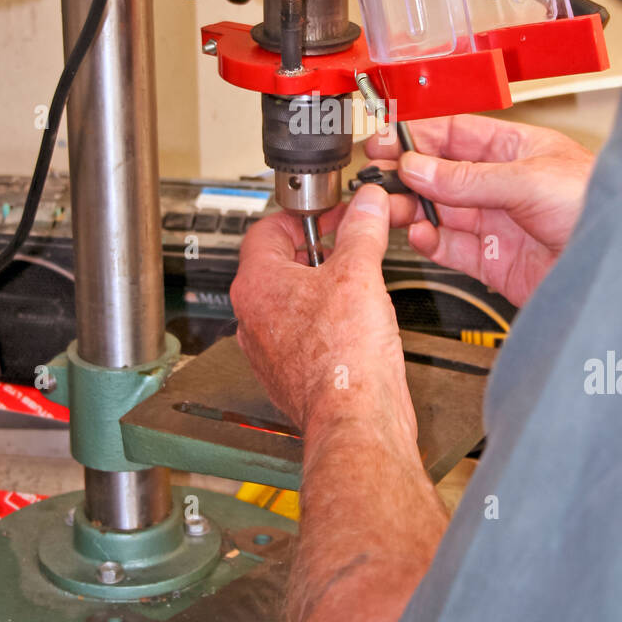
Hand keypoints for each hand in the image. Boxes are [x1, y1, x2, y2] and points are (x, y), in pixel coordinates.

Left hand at [230, 185, 414, 438]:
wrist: (354, 418)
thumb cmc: (344, 357)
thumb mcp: (360, 273)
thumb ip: (363, 230)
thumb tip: (368, 203)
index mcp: (256, 284)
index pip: (267, 229)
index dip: (304, 216)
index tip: (332, 215)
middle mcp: (253, 317)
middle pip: (280, 265)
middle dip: (317, 252)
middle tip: (350, 247)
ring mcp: (268, 349)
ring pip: (292, 302)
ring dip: (322, 288)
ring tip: (357, 285)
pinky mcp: (289, 374)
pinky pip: (303, 335)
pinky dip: (326, 323)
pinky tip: (355, 325)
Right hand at [367, 115, 593, 306]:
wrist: (619, 266)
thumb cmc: (599, 207)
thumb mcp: (529, 180)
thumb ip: (468, 177)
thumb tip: (419, 166)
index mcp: (515, 150)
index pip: (454, 134)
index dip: (416, 135)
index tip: (383, 138)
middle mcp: (502, 184)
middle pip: (439, 174)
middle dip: (405, 173)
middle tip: (375, 176)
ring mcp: (496, 223)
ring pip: (439, 211)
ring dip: (410, 208)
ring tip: (388, 207)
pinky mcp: (493, 261)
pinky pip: (451, 247)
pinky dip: (430, 241)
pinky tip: (419, 234)